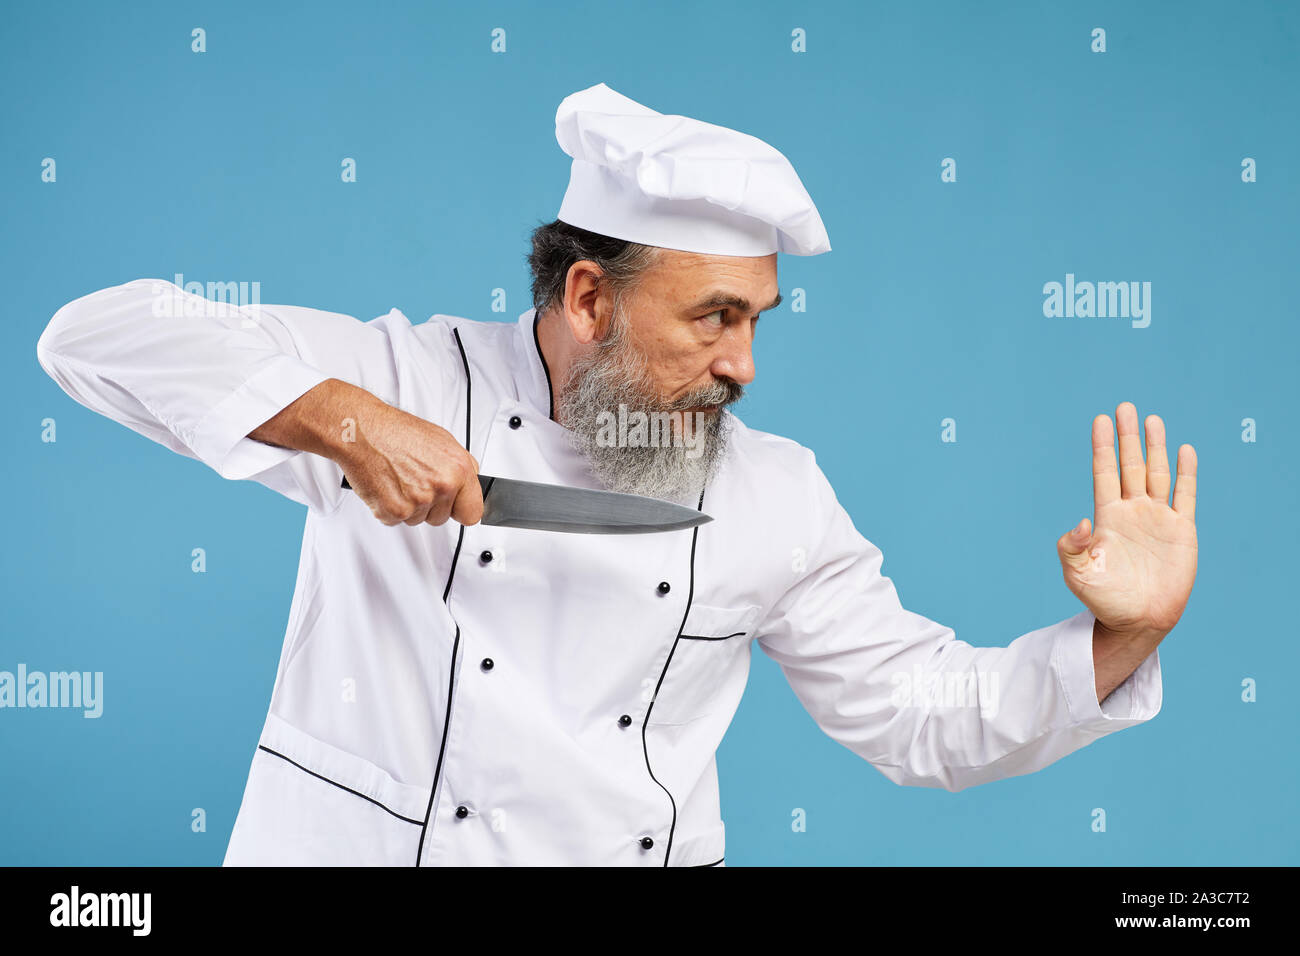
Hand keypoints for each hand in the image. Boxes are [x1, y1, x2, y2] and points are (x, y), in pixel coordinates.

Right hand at [333, 392, 482, 527]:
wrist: (363, 431)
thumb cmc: (398, 432)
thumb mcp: (443, 441)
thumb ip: (461, 467)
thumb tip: (468, 486)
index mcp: (459, 470)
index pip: (472, 513)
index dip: (461, 510)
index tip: (454, 507)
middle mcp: (441, 486)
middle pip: (442, 518)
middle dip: (430, 505)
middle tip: (415, 481)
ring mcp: (418, 501)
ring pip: (418, 520)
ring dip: (409, 506)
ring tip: (399, 479)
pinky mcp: (394, 511)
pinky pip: (396, 521)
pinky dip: (389, 508)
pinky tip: (388, 486)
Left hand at [1057, 402, 1197, 640]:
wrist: (1137, 621)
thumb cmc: (1104, 599)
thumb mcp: (1077, 574)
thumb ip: (1071, 548)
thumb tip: (1081, 522)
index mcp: (1107, 517)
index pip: (1104, 473)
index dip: (1103, 447)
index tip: (1100, 419)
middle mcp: (1132, 511)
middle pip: (1130, 465)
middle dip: (1127, 438)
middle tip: (1125, 407)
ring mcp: (1157, 518)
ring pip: (1157, 474)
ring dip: (1155, 447)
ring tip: (1152, 420)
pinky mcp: (1181, 530)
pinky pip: (1185, 496)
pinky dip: (1185, 473)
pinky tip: (1185, 451)